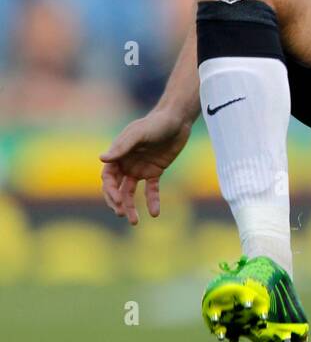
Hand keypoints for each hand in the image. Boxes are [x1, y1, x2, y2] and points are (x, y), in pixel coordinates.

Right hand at [99, 108, 192, 224]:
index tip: (118, 201)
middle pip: (116, 188)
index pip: (108, 177)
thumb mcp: (139, 133)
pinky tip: (154, 213)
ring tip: (134, 222)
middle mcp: (126, 163)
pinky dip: (152, 201)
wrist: (177, 120)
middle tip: (122, 213)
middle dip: (117, 202)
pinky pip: (151, 190)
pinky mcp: (155, 171)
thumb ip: (122, 146)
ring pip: (130, 192)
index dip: (110, 190)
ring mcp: (140, 168)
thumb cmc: (156, 123)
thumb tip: (101, 159)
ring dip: (130, 206)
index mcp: (118, 155)